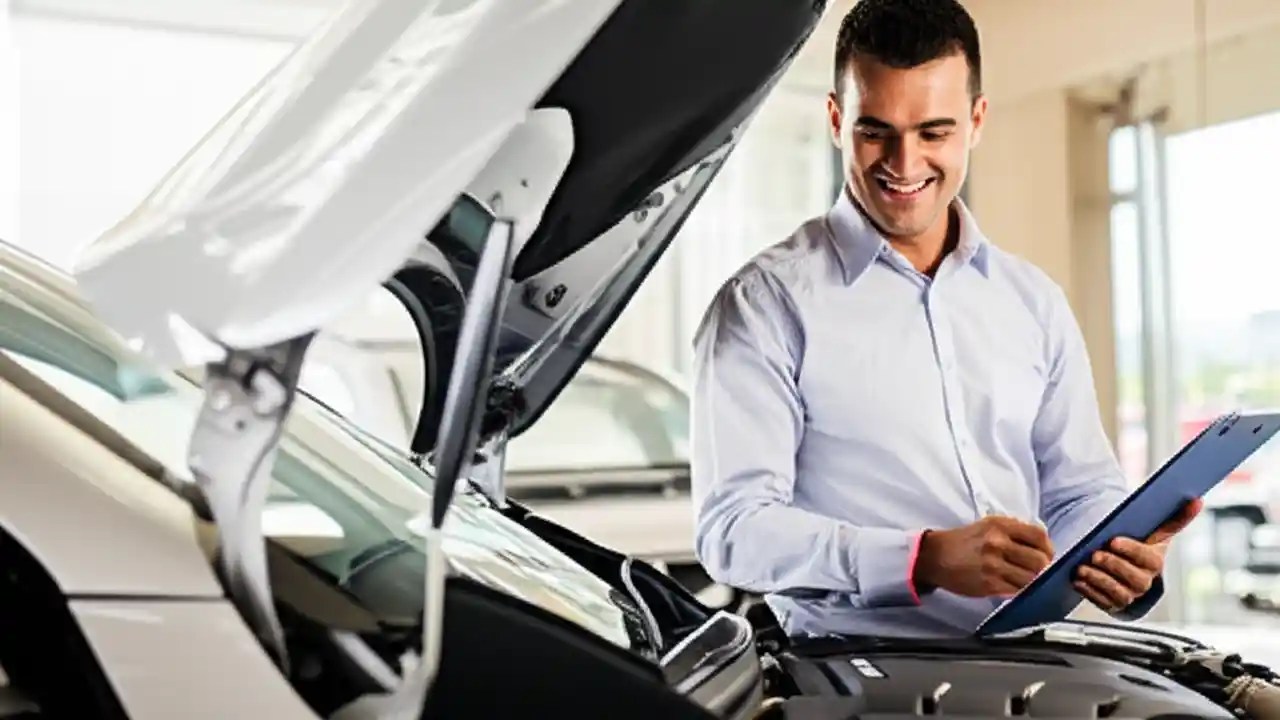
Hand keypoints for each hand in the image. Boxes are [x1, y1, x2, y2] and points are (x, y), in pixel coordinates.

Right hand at [914, 516, 1053, 597]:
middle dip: (1043, 567)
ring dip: (1032, 581)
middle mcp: (998, 543)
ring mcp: (994, 565)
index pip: (1038, 536)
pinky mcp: (989, 584)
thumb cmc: (964, 541)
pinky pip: (1017, 590)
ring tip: (1025, 579)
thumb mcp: (987, 525)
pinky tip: (1013, 585)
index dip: (1048, 547)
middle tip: (1038, 570)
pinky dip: (1020, 590)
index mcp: (1000, 525)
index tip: (1046, 554)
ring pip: (1031, 578)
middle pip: (1039, 560)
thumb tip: (1041, 545)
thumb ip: (1014, 531)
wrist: (935, 557)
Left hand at [1074, 498, 1202, 611]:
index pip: (1148, 559)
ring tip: (1082, 568)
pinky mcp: (1112, 605)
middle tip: (1095, 554)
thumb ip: (1176, 518)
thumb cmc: (1142, 547)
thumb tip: (1197, 501)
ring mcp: (1129, 596)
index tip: (1113, 541)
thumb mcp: (1156, 532)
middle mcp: (1145, 583)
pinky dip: (1089, 591)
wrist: (1129, 571)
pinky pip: (1102, 602)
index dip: (1131, 550)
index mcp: (1155, 563)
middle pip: (1134, 579)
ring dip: (1099, 580)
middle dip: (1113, 565)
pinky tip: (1078, 580)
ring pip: (1118, 593)